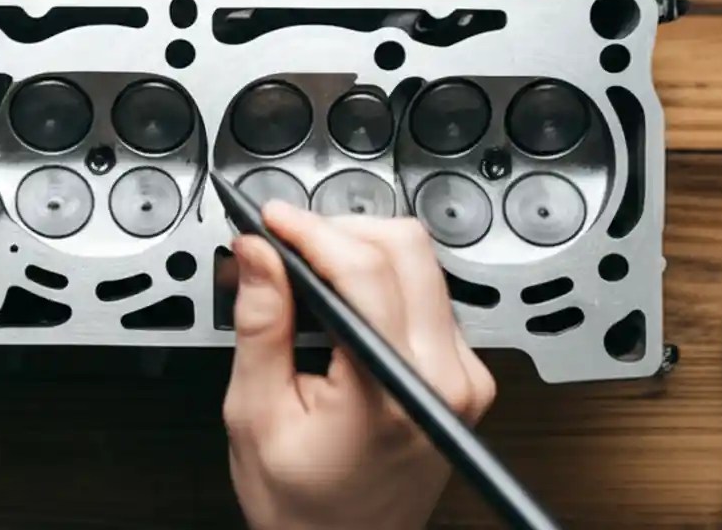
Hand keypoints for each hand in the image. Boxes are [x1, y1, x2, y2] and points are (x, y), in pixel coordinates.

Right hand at [223, 202, 495, 529]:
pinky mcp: (465, 374)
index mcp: (389, 391)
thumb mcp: (256, 414)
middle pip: (406, 249)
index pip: (364, 271)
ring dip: (359, 250)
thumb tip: (258, 254)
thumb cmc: (304, 506)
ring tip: (305, 271)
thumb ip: (260, 325)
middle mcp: (444, 377)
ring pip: (421, 263)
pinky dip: (380, 278)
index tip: (272, 220)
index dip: (312, 231)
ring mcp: (464, 375)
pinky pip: (429, 294)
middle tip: (285, 242)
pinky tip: (340, 300)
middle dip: (337, 229)